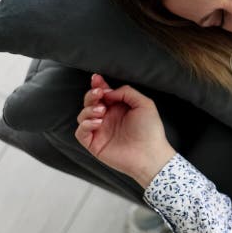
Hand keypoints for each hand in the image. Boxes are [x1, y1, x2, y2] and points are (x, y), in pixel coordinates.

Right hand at [75, 73, 175, 187]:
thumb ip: (127, 92)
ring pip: (83, 115)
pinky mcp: (94, 143)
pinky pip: (80, 132)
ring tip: (102, 111)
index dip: (98, 85)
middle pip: (90, 102)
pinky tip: (97, 122)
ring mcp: (100, 131)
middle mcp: (108, 118)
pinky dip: (85, 124)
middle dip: (91, 95)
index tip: (96, 78)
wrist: (150, 154)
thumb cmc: (150, 130)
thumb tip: (109, 92)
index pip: (104, 94)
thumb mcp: (144, 104)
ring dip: (89, 110)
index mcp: (119, 108)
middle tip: (99, 94)